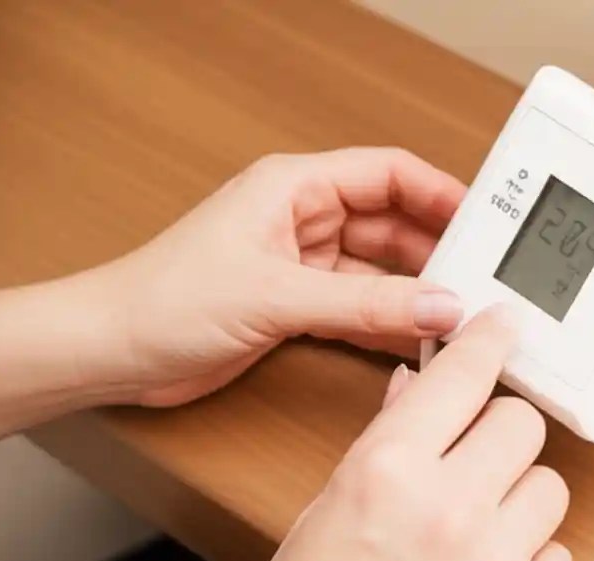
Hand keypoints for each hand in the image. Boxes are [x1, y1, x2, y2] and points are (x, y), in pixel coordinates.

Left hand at [96, 147, 466, 405]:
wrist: (110, 352)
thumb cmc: (163, 299)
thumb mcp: (278, 297)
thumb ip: (367, 305)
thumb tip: (440, 304)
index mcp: (294, 187)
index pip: (388, 174)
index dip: (440, 193)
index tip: (484, 221)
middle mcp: (301, 219)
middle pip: (392, 223)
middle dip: (437, 250)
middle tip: (481, 278)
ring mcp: (300, 264)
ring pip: (380, 271)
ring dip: (416, 292)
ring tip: (459, 313)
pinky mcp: (295, 307)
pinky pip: (360, 308)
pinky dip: (388, 323)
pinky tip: (419, 339)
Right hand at [208, 308, 572, 560]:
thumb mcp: (322, 516)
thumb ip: (382, 444)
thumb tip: (417, 388)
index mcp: (384, 472)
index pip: (462, 375)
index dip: (489, 340)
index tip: (506, 326)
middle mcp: (446, 507)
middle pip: (521, 423)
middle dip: (498, 436)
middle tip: (475, 466)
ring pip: (551, 485)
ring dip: (519, 501)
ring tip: (477, 537)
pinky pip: (561, 555)